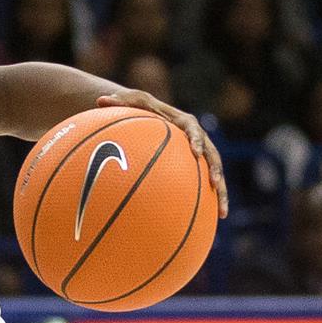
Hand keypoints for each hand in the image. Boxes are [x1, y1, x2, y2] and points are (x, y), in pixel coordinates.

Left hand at [94, 90, 228, 218]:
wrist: (150, 116)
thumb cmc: (138, 108)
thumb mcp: (129, 102)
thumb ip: (118, 102)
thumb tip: (99, 100)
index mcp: (183, 122)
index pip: (193, 129)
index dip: (197, 140)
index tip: (195, 151)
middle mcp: (196, 139)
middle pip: (212, 155)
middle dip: (215, 170)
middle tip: (215, 183)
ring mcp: (198, 156)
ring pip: (214, 174)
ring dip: (220, 193)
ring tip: (222, 213)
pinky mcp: (195, 169)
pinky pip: (204, 186)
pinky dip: (208, 202)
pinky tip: (209, 222)